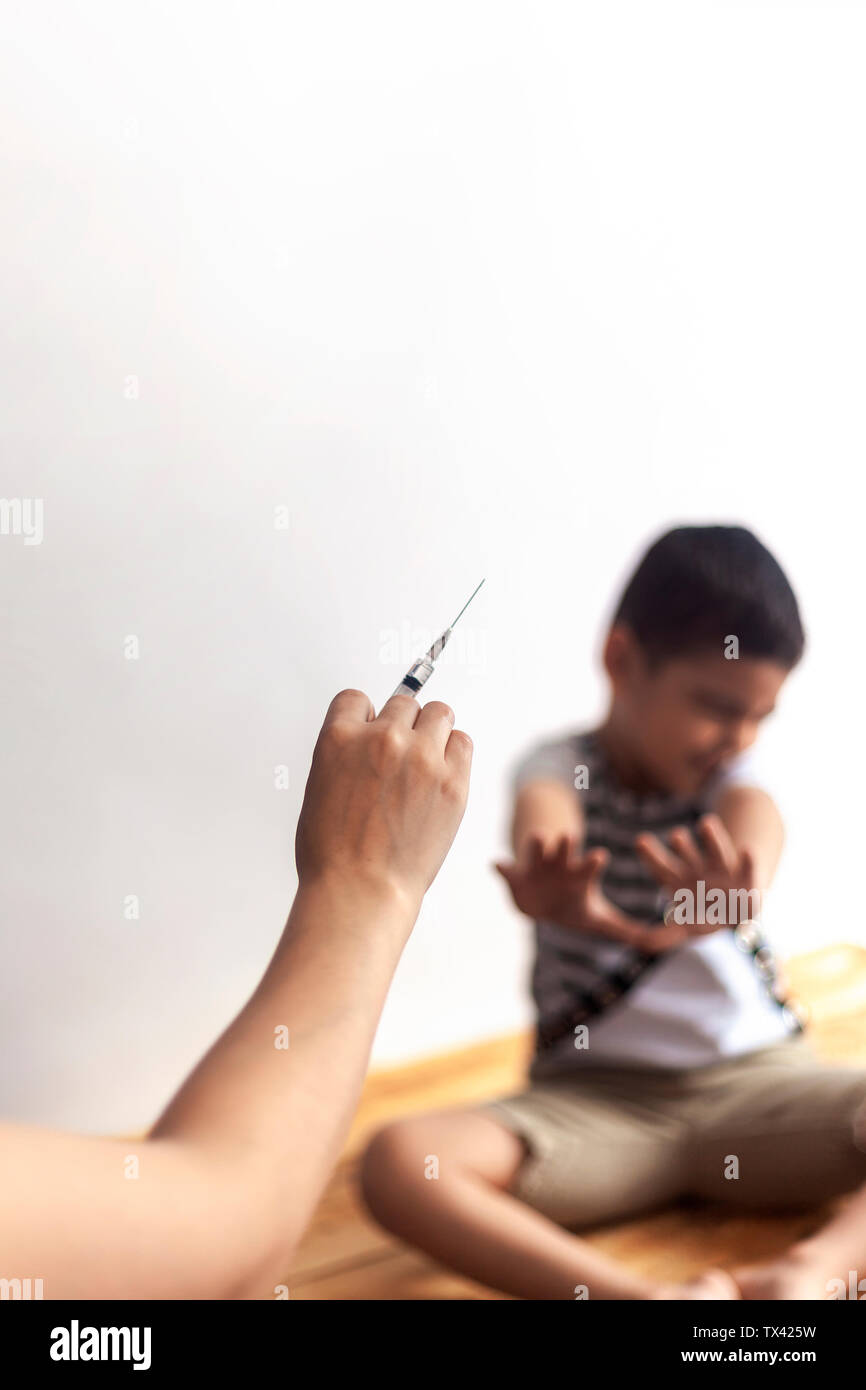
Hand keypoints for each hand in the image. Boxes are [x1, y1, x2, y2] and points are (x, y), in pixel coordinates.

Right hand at [295, 690, 472, 909]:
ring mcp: (421, 757)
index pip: (357, 699)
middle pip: (404, 703)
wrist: (361, 891)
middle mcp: (382, 739)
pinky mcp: (453, 780)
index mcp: (339, 738)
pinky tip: (443, 774)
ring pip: (439, 713)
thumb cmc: (333, 854)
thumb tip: (366, 743)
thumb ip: (346, 755)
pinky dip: (455, 753)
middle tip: (401, 757)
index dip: (365, 717)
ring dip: (432, 731)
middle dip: (402, 726)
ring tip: (426, 760)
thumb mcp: (319, 788)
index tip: (371, 732)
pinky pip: (463, 742)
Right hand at [494, 835, 672, 952]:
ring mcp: (537, 867)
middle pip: (565, 850)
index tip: (601, 856)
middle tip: (571, 835)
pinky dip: (502, 867)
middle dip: (567, 844)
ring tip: (536, 836)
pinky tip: (496, 863)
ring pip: (537, 850)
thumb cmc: (575, 907)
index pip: (590, 866)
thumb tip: (654, 944)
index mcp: (580, 875)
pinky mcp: (516, 875)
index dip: (594, 862)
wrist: (541, 904)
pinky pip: (507, 869)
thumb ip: (623, 928)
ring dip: (536, 844)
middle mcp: (560, 865)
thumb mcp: (598, 918)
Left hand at [634, 814, 761, 943]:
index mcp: (680, 882)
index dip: (651, 856)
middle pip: (688, 855)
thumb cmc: (702, 916)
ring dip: (712, 839)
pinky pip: (747, 868)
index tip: (640, 840)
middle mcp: (699, 871)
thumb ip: (662, 937)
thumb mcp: (682, 929)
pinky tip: (747, 850)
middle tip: (675, 835)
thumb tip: (639, 943)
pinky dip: (748, 861)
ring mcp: (723, 871)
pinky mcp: (746, 878)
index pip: (663, 868)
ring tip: (706, 823)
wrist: (736, 911)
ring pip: (716, 852)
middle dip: (682, 845)